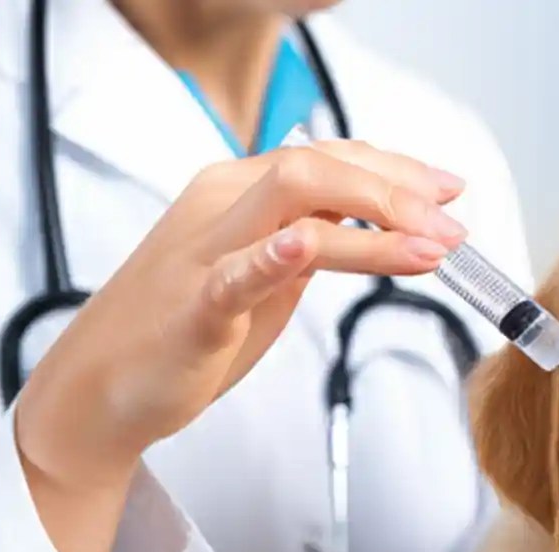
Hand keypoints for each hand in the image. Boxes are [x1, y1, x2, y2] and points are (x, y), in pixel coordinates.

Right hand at [14, 141, 466, 551]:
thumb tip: (385, 223)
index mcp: (242, 190)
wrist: (103, 387)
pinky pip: (233, 273)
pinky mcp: (192, 308)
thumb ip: (314, 239)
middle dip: (399, 192)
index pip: (333, 157)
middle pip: (321, 167)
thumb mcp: (265, 271)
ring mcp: (205, 252)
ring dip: (373, 224)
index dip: (399, 168)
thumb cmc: (189, 327)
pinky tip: (304, 244)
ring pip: (293, 205)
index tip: (452, 189)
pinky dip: (272, 256)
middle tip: (456, 229)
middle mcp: (223, 204)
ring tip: (430, 248)